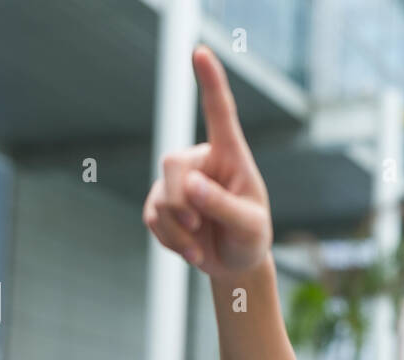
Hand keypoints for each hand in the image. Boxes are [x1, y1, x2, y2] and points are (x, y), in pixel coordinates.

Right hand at [142, 44, 272, 278]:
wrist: (235, 264)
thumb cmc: (250, 237)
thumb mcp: (249, 226)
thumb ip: (224, 205)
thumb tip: (190, 185)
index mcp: (230, 156)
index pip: (219, 114)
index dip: (210, 83)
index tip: (201, 52)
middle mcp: (201, 161)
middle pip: (173, 164)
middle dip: (182, 202)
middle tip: (198, 226)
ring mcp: (178, 183)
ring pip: (162, 198)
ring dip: (178, 230)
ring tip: (200, 248)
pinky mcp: (162, 204)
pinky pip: (153, 218)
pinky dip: (170, 241)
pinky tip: (190, 251)